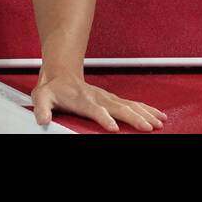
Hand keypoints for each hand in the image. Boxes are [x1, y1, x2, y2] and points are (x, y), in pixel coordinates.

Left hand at [33, 71, 165, 130]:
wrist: (61, 74)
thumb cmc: (53, 89)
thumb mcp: (42, 97)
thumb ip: (41, 108)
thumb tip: (42, 120)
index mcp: (82, 99)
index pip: (95, 109)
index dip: (104, 118)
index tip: (114, 127)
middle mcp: (98, 97)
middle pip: (118, 107)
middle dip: (134, 117)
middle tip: (147, 127)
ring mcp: (108, 97)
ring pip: (130, 105)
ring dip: (145, 113)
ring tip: (159, 122)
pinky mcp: (114, 99)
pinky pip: (133, 104)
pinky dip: (147, 109)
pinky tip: (159, 115)